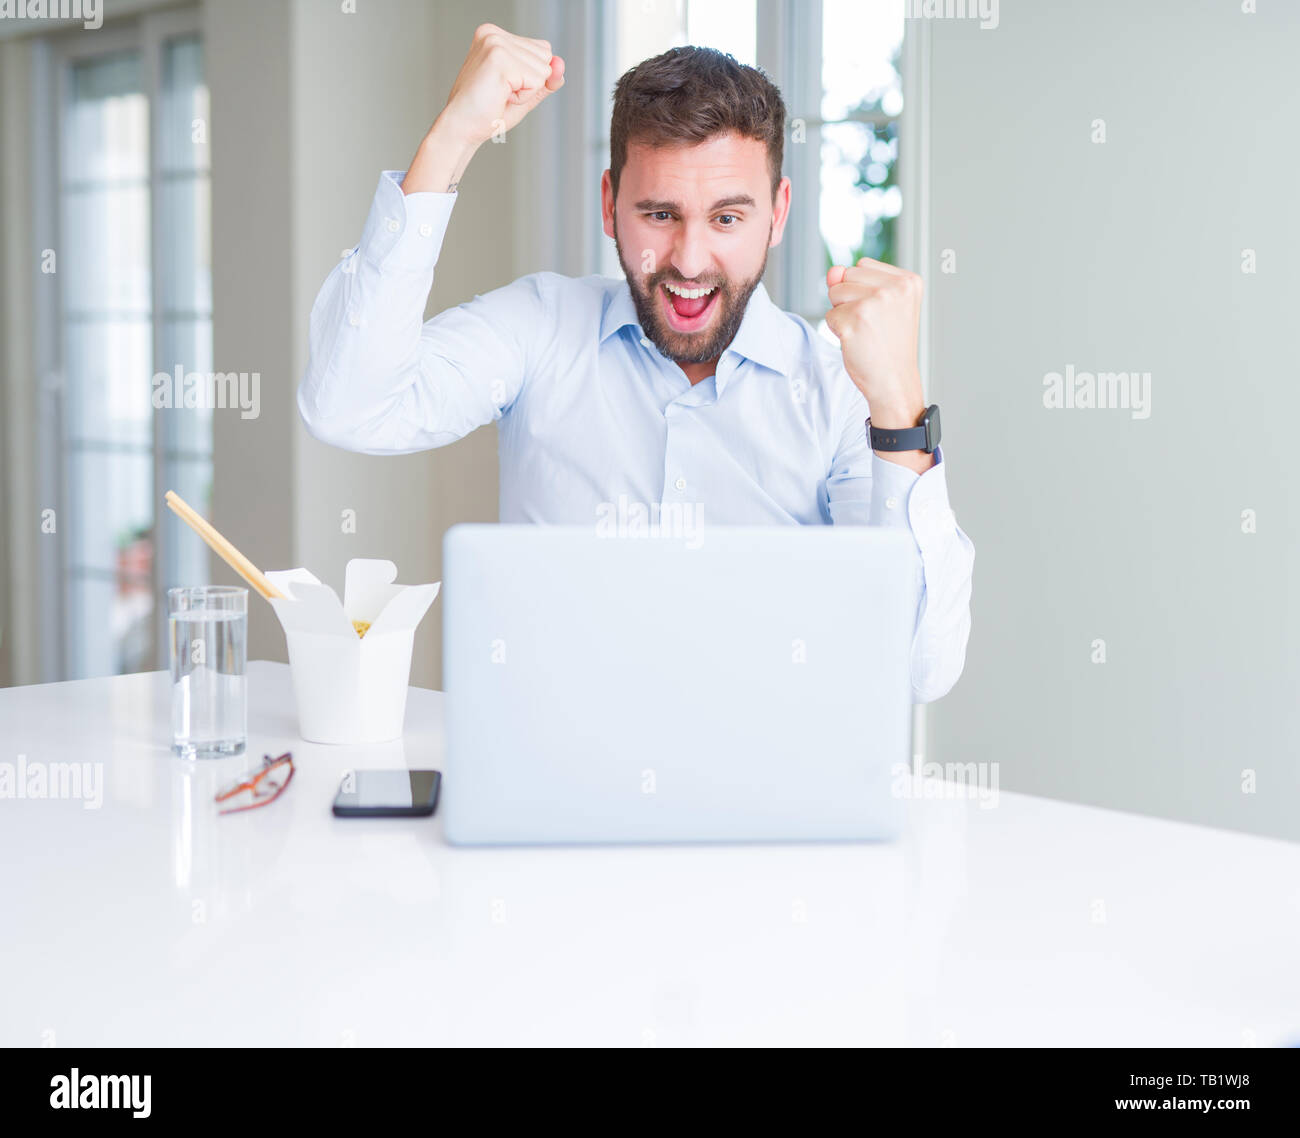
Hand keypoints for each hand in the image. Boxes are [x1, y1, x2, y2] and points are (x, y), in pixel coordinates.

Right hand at [440, 23, 564, 147]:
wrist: (462, 129)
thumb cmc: (487, 113)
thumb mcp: (524, 93)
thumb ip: (546, 79)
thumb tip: (561, 65)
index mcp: (495, 35)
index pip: (543, 50)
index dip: (532, 76)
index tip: (503, 86)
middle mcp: (494, 34)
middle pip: (546, 56)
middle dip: (531, 83)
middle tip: (500, 92)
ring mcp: (495, 44)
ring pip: (543, 69)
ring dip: (526, 91)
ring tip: (499, 94)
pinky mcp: (499, 59)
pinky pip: (536, 81)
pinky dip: (522, 97)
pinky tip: (500, 97)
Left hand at [825, 258, 925, 429]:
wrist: (894, 382)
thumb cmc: (889, 346)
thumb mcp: (880, 306)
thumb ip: (854, 282)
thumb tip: (833, 271)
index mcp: (909, 280)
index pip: (862, 265)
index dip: (862, 290)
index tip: (881, 313)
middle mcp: (894, 288)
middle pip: (846, 276)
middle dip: (849, 299)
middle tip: (872, 325)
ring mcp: (874, 303)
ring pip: (835, 293)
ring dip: (842, 314)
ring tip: (865, 332)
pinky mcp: (854, 320)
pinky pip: (829, 315)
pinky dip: (837, 331)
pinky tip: (857, 342)